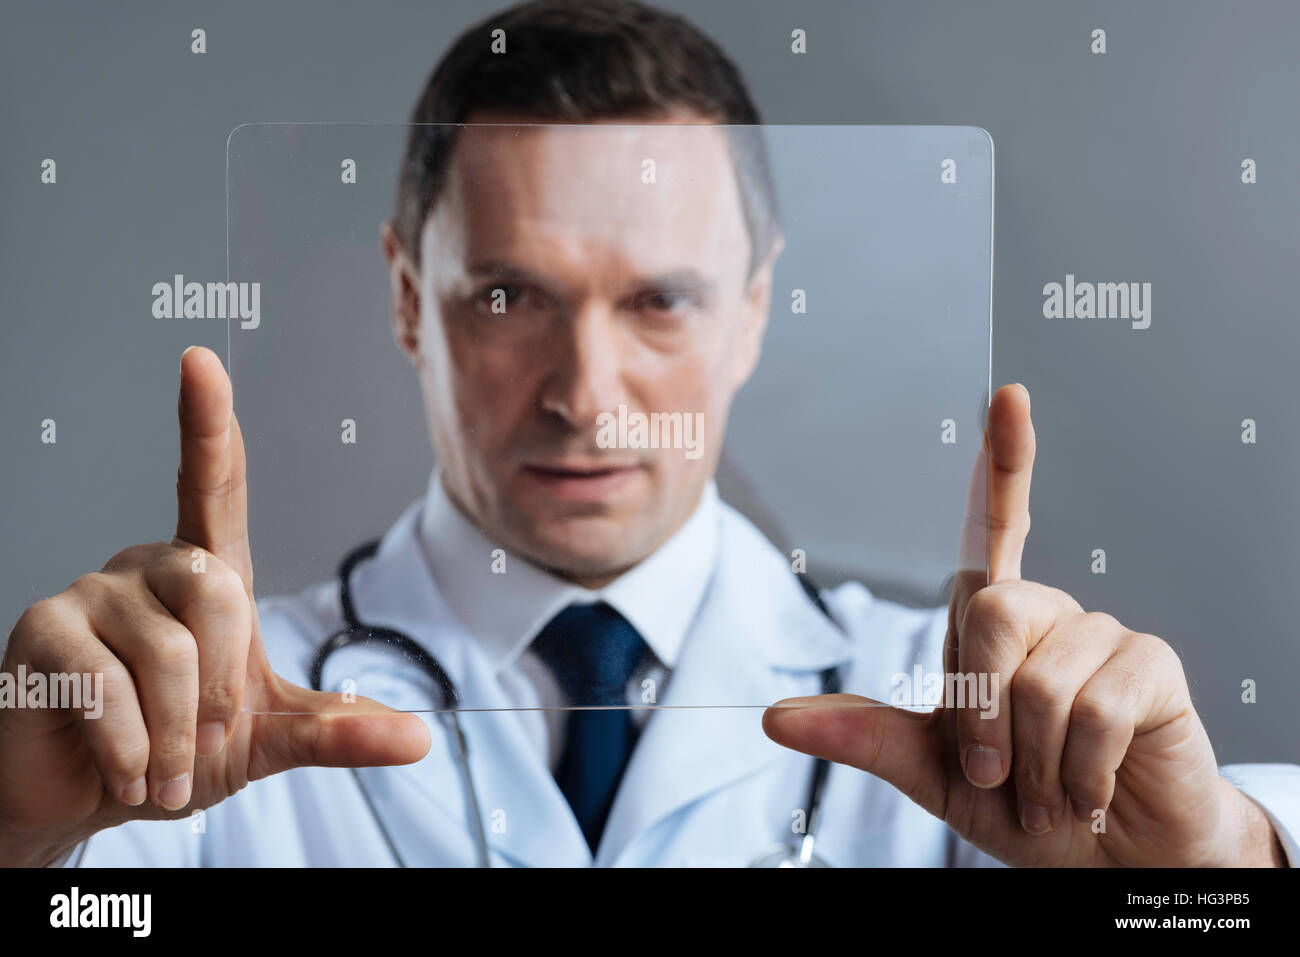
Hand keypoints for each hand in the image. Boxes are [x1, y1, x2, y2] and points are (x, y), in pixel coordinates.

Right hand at [0, 347, 429, 866]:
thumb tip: (420, 739)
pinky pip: (106, 689)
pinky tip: (122, 769)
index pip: (214, 485)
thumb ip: (336, 731)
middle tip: (202, 744)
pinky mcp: (42, 631)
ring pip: (169, 651)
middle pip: (221, 594)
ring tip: (163, 768)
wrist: (92, 795)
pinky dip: (129, 748)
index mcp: (209, 573)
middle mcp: (149, 565)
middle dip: (223, 689)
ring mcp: (91, 591)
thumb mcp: (267, 739)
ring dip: (176, 734)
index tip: (199, 361)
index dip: (208, 424)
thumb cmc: (179, 747)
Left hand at [763, 383, 1284, 865]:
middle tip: (995, 774)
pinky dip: (1080, 770)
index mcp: (994, 625)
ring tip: (1051, 791)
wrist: (1105, 859)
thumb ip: (864, 736)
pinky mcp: (1151, 669)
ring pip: (1038, 677)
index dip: (1005, 463)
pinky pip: (1094, 708)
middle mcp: (1048, 613)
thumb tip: (775, 717)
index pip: (997, 527)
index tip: (1008, 398)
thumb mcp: (932, 772)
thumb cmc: (1022, 804)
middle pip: (988, 611)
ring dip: (1030, 760)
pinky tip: (1094, 791)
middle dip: (978, 712)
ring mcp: (1102, 635)